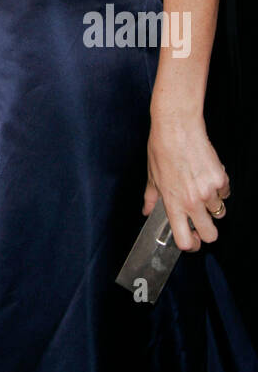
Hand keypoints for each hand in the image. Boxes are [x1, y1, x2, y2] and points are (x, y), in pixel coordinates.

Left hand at [144, 117, 229, 250]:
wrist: (177, 126)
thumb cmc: (162, 147)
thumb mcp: (152, 176)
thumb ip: (150, 198)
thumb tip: (146, 210)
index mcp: (173, 203)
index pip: (185, 240)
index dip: (190, 244)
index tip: (191, 239)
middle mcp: (192, 201)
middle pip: (211, 235)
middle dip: (208, 231)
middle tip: (202, 220)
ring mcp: (208, 191)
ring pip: (219, 212)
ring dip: (212, 204)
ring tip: (201, 187)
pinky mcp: (220, 179)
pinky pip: (225, 193)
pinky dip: (219, 188)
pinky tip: (207, 175)